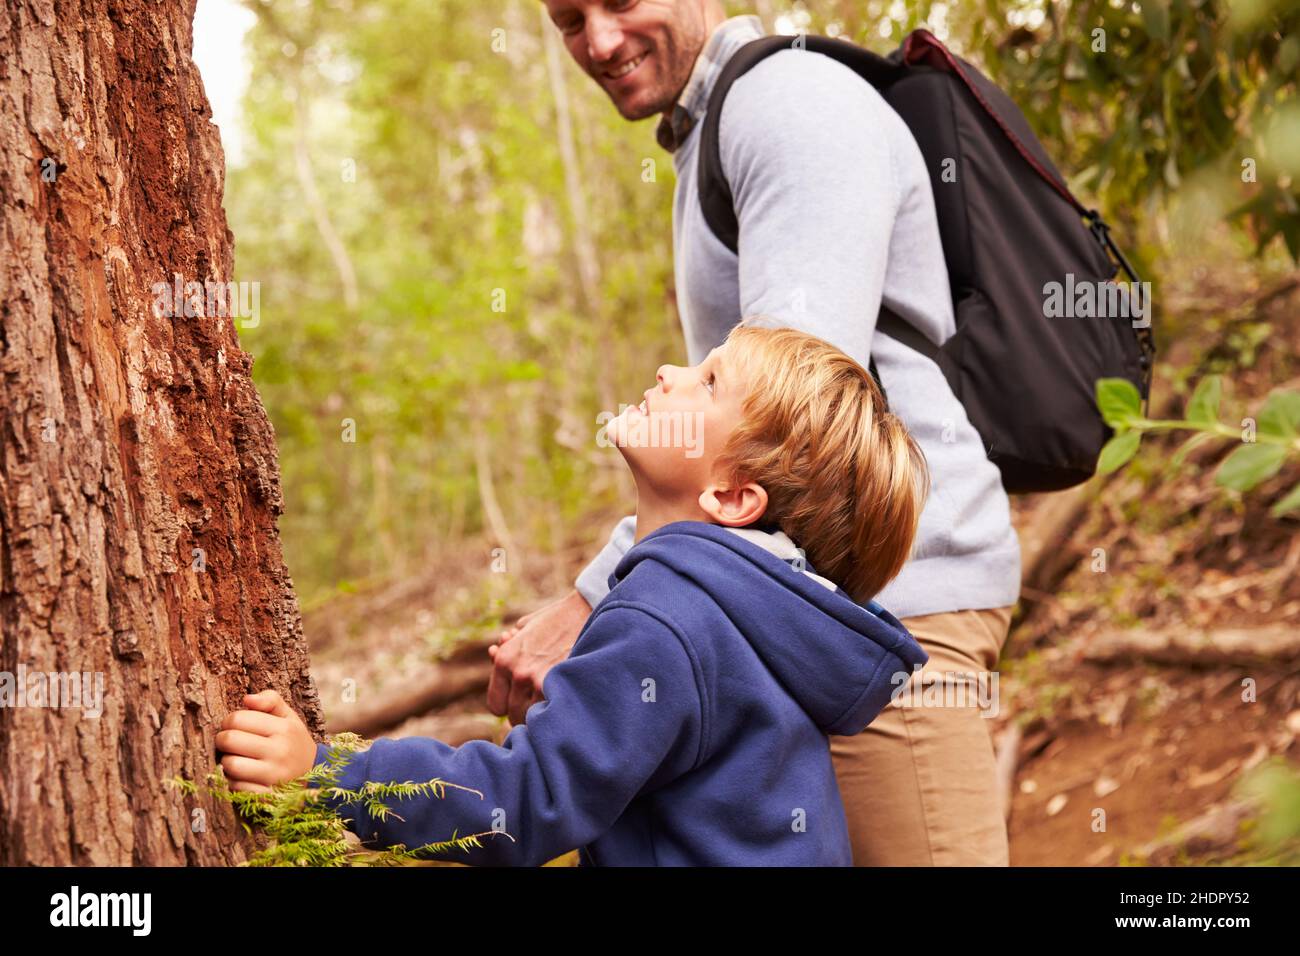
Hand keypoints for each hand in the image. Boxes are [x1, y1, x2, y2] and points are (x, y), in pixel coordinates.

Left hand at [216, 690, 318, 792]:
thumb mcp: (290, 718)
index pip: (237, 719)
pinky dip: (234, 782)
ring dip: (227, 762)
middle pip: (229, 740)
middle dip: (223, 741)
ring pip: (229, 765)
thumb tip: (246, 699)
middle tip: (230, 743)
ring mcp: (274, 775)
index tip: (234, 727)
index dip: (229, 722)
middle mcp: (280, 751)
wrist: (317, 778)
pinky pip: (235, 787)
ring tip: (236, 759)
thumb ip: (271, 700)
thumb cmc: (294, 743)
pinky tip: (243, 777)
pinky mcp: (268, 796)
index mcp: (285, 728)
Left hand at [487, 590, 590, 725]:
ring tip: (552, 705)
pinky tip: (563, 703)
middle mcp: (518, 673)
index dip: (508, 705)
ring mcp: (539, 681)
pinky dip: (556, 710)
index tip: (520, 703)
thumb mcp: (524, 626)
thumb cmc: (557, 618)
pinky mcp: (561, 684)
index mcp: (505, 660)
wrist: (586, 609)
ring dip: (541, 714)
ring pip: (532, 718)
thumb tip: (494, 653)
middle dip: (525, 711)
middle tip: (539, 704)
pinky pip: (551, 712)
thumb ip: (508, 646)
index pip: (496, 705)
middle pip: (513, 715)